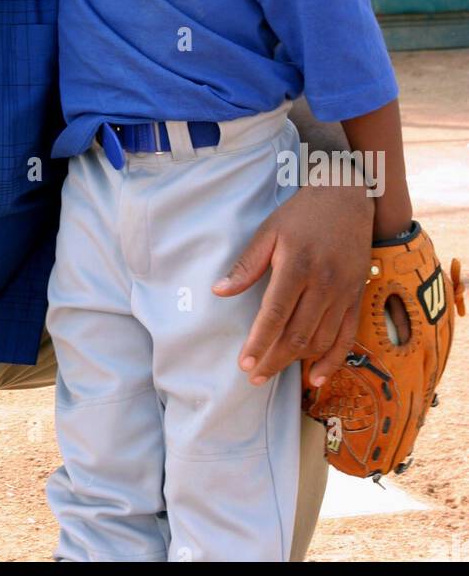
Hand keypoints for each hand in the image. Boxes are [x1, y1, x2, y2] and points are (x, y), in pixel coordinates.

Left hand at [212, 184, 373, 386]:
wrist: (346, 197)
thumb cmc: (302, 214)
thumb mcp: (269, 231)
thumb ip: (246, 265)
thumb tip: (219, 292)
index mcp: (297, 265)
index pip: (275, 314)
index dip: (259, 342)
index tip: (244, 363)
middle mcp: (323, 283)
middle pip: (297, 334)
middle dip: (273, 360)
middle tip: (254, 376)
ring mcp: (344, 293)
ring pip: (320, 340)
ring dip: (297, 361)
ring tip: (274, 369)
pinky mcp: (357, 297)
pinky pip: (347, 337)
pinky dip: (332, 361)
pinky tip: (316, 378)